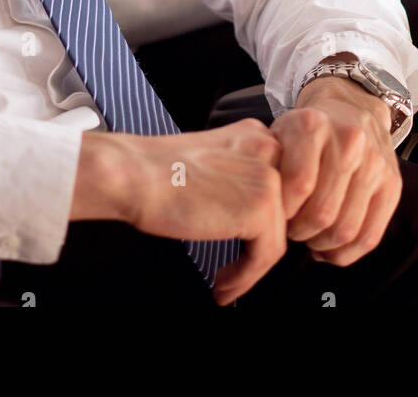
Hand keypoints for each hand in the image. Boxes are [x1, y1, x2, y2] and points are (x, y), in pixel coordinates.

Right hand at [70, 120, 287, 304]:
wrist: (133, 175)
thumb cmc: (157, 171)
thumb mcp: (212, 162)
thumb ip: (241, 177)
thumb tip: (256, 217)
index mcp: (256, 135)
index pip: (282, 185)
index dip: (269, 221)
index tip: (252, 245)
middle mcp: (268, 149)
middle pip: (284, 211)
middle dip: (263, 245)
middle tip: (241, 268)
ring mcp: (267, 177)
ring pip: (277, 237)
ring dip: (252, 267)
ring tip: (226, 280)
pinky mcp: (260, 208)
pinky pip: (265, 256)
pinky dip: (245, 277)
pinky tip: (224, 282)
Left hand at [226, 76, 401, 293]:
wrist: (351, 107)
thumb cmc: (307, 131)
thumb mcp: (281, 134)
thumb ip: (270, 168)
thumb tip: (266, 216)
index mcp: (314, 125)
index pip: (298, 185)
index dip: (283, 210)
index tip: (274, 213)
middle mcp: (350, 140)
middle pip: (322, 212)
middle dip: (300, 232)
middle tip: (290, 230)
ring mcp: (375, 163)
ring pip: (346, 229)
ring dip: (321, 244)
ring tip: (309, 238)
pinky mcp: (393, 184)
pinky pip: (370, 236)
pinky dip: (345, 253)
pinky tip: (329, 249)